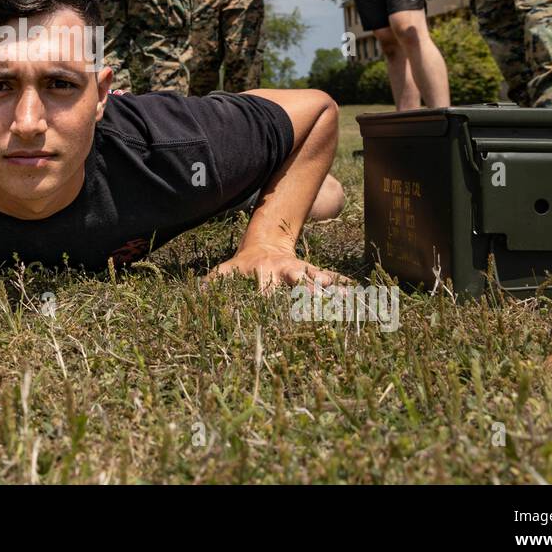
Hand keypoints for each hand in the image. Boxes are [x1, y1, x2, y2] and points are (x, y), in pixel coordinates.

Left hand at [206, 249, 349, 293]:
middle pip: (296, 282)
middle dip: (306, 291)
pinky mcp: (314, 273)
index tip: (273, 306)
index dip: (269, 299)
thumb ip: (210, 284)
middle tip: (318, 298)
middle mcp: (284, 272)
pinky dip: (345, 284)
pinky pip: (332, 277)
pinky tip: (357, 292)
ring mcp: (301, 271)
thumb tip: (194, 293)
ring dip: (330, 287)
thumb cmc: (242, 268)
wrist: (263, 245)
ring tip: (346, 296)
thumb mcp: (225, 272)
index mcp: (263, 274)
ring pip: (317, 279)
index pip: (267, 290)